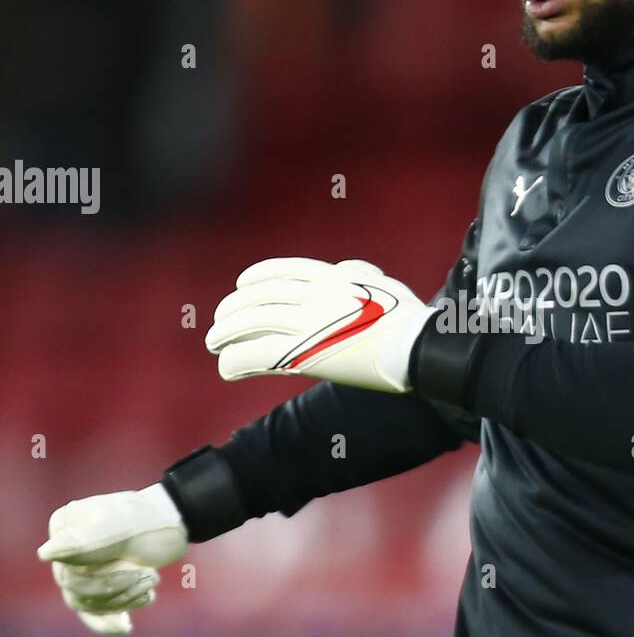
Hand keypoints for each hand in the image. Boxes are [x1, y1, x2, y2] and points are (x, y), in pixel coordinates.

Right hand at [38, 484, 188, 635]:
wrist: (173, 522)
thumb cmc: (147, 519)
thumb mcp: (121, 527)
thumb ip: (84, 541)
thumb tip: (45, 553)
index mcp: (63, 529)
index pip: (69, 574)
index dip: (104, 579)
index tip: (137, 566)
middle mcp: (64, 551)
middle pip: (78, 592)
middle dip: (118, 589)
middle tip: (151, 576)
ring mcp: (79, 570)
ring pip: (88, 604)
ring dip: (124, 599)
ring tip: (152, 581)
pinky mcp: (97, 586)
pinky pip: (92, 614)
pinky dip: (109, 623)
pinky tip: (125, 626)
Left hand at [205, 257, 435, 392]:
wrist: (416, 348)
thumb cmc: (409, 320)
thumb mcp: (384, 283)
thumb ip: (361, 273)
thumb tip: (348, 268)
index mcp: (333, 278)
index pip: (282, 271)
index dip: (255, 277)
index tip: (241, 285)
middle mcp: (314, 296)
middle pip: (258, 297)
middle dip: (233, 308)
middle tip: (219, 320)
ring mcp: (307, 325)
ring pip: (251, 323)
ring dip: (226, 333)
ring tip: (214, 343)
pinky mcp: (303, 355)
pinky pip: (257, 355)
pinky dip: (236, 360)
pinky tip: (226, 368)